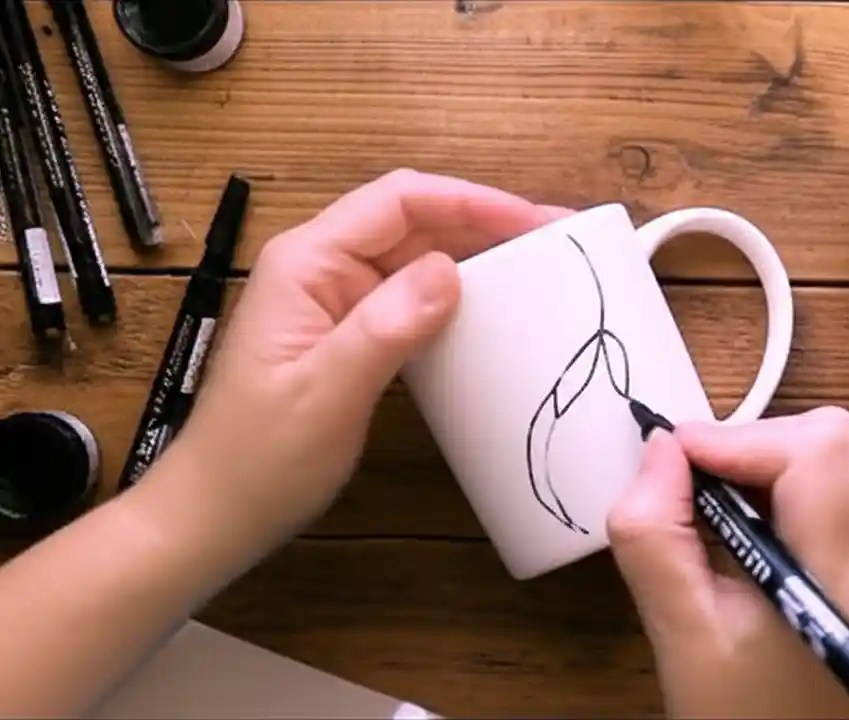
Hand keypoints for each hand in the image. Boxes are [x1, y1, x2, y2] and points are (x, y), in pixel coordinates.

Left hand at [169, 169, 567, 545]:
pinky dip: (459, 293)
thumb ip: (386, 328)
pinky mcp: (352, 331)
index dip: (471, 201)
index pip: (399, 202)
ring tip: (541, 265)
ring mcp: (337, 299)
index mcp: (308, 263)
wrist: (217, 512)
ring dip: (478, 253)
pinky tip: (497, 309)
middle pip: (413, 219)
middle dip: (485, 220)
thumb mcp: (326, 394)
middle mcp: (322, 267)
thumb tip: (451, 272)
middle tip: (556, 240)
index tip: (534, 221)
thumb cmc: (259, 458)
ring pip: (417, 255)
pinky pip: (412, 295)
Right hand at [607, 406, 848, 717]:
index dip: (737, 438)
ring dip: (772, 461)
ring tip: (720, 512)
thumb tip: (662, 446)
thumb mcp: (680, 634)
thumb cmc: (736, 717)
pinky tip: (751, 530)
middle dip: (756, 443)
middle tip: (696, 485)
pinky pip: (845, 488)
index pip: (816, 452)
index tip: (675, 461)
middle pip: (837, 440)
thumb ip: (657, 535)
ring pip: (843, 456)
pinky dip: (791, 485)